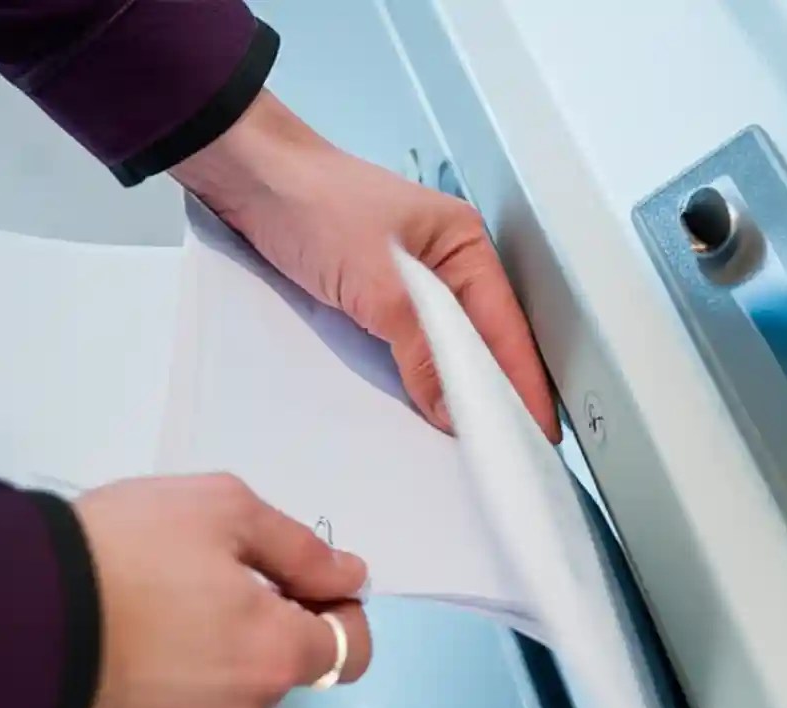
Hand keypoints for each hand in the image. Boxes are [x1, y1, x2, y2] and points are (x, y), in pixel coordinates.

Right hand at [74, 473, 370, 707]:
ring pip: (234, 688)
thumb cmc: (122, 549)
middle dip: (265, 626)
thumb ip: (300, 547)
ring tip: (163, 609)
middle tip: (209, 580)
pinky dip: (178, 675)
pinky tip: (141, 640)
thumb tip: (349, 576)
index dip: (338, 610)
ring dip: (218, 652)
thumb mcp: (222, 509)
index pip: (350, 651)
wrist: (9, 608)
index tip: (303, 584)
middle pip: (286, 668)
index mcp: (273, 654)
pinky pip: (187, 703)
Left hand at [173, 91, 560, 441]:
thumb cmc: (315, 202)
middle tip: (509, 447)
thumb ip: (419, 348)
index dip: (523, 381)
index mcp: (465, 245)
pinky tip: (427, 408)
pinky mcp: (380, 301)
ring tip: (474, 438)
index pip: (506, 326)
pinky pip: (414, 349)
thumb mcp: (377, 282)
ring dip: (458, 389)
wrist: (250, 181)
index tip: (536, 431)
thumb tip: (450, 408)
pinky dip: (423, 379)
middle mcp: (447, 266)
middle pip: (484, 341)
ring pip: (449, 349)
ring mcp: (413, 284)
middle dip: (496, 392)